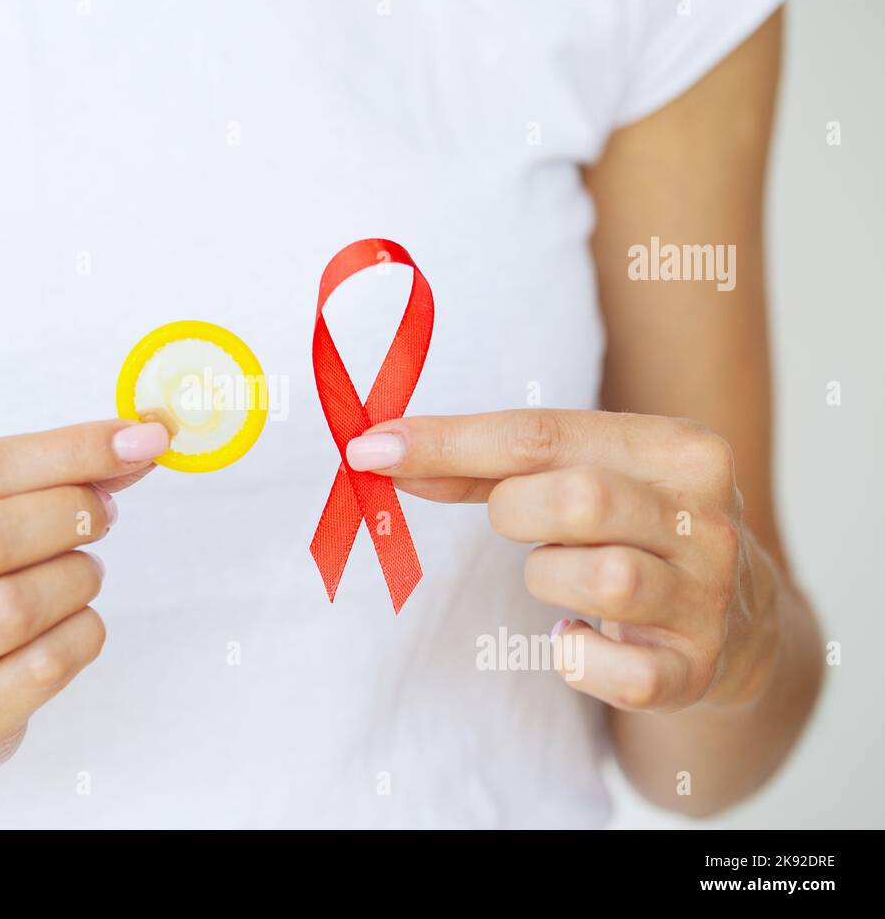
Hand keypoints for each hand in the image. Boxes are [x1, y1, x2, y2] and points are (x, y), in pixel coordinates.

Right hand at [0, 419, 170, 789]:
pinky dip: (83, 631)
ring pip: (16, 607)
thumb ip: (40, 476)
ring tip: (81, 573)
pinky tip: (74, 621)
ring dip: (77, 577)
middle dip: (70, 514)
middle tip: (101, 514)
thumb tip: (136, 442)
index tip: (139, 439)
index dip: (68, 451)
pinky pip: (46, 665)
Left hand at [346, 409, 778, 711]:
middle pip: (578, 499)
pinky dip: (578, 662)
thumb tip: (382, 451)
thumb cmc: (632, 529)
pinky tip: (574, 642)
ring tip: (562, 580)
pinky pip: (619, 676)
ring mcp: (709, 598)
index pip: (543, 434)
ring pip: (601, 581)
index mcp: (678, 449)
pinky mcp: (697, 671)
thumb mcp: (584, 476)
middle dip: (517, 514)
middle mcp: (705, 518)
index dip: (447, 442)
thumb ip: (487, 463)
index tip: (371, 448)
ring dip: (550, 581)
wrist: (741, 622)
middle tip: (520, 526)